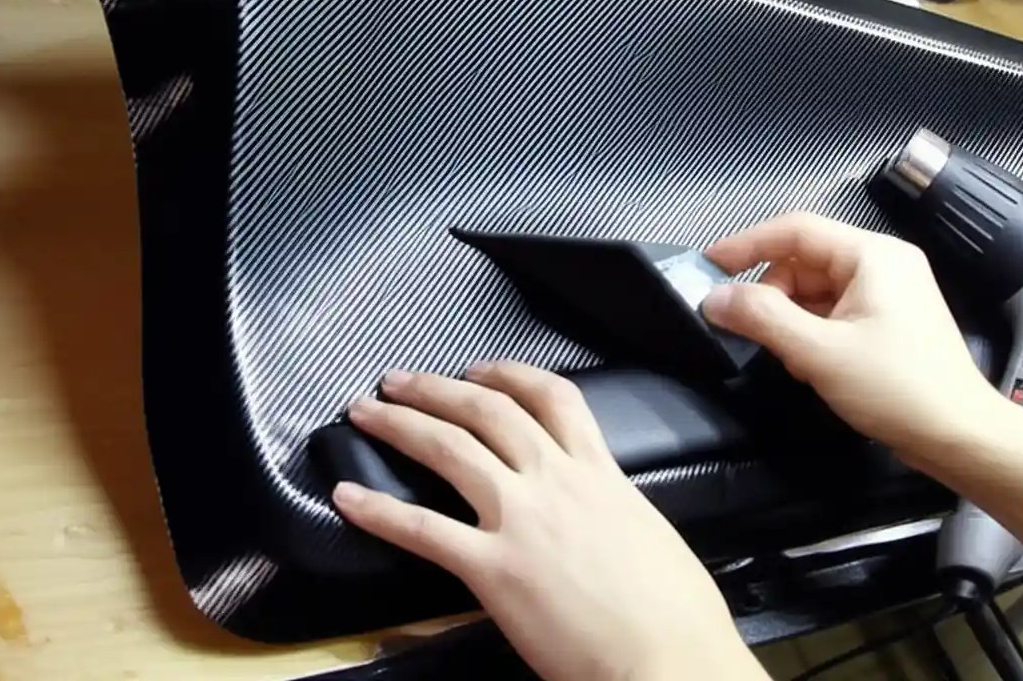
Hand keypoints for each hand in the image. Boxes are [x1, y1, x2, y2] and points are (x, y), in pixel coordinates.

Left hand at [333, 361, 766, 680]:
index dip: (509, 375)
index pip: (553, 398)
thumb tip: (605, 516)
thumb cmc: (677, 613)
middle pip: (487, 410)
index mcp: (600, 473)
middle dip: (437, 388)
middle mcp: (556, 481)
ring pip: (449, 448)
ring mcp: (520, 519)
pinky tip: (346, 497)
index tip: (479, 370)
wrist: (669, 658)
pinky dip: (378, 510)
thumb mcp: (650, 536)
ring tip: (364, 411)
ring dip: (401, 423)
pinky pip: (422, 529)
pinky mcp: (492, 568)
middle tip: (398, 380)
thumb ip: (616, 511)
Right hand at [702, 212, 1001, 448]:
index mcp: (873, 255)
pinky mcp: (887, 322)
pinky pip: (832, 312)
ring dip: (791, 320)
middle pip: (803, 262)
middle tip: (752, 333)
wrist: (958, 435)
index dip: (747, 244)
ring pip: (815, 291)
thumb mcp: (819, 352)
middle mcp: (883, 264)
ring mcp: (887, 294)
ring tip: (792, 359)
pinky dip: (811, 333)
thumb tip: (715, 299)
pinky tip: (810, 365)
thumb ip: (762, 319)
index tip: (709, 265)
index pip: (796, 230)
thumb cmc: (897, 389)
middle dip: (772, 296)